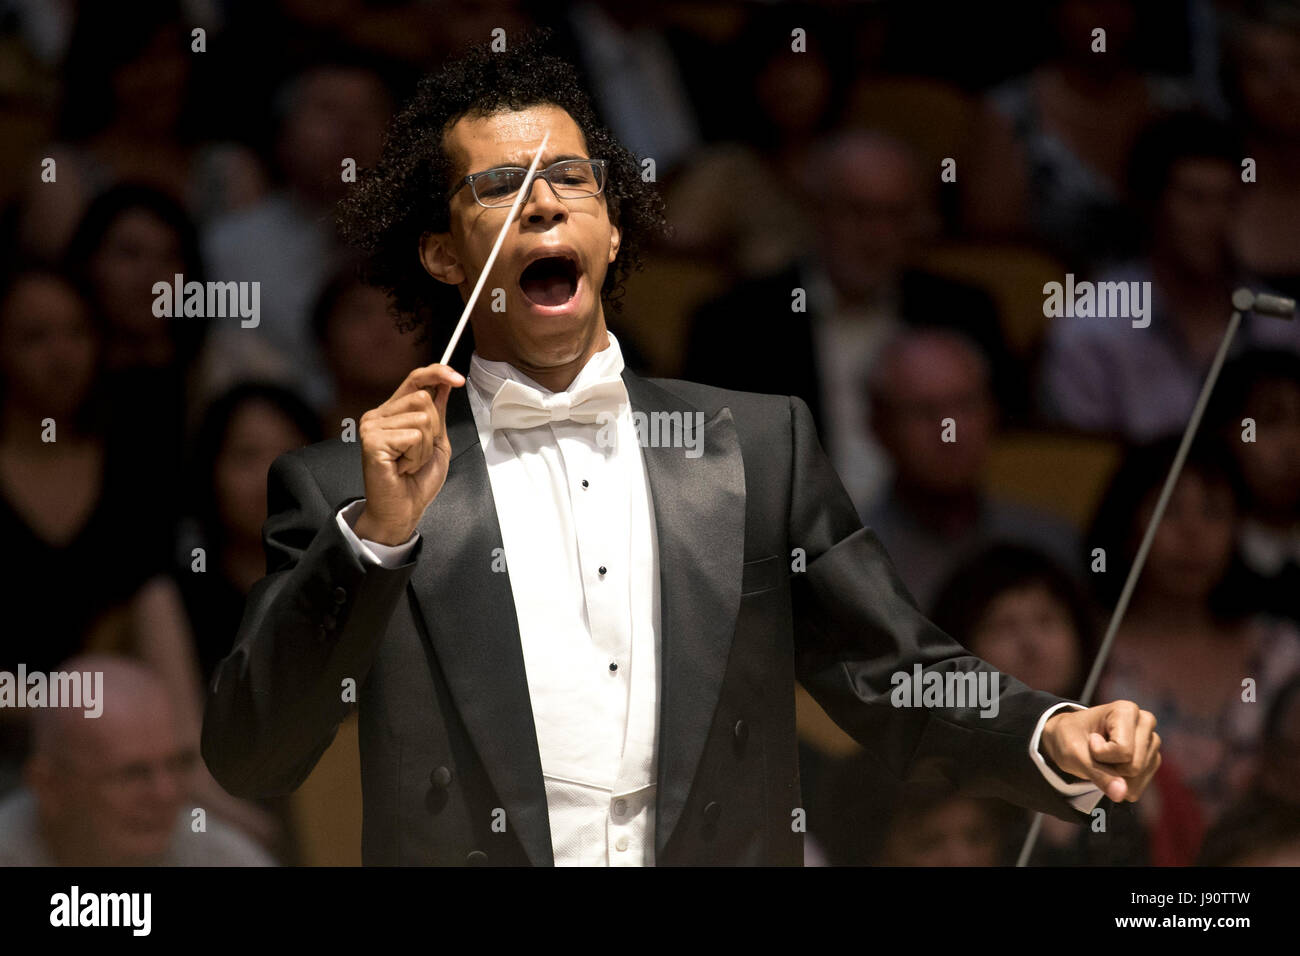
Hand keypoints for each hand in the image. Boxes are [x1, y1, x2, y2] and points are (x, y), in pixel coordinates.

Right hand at [354, 363, 465, 544]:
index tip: (458, 379)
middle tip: (419, 453)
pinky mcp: (373, 441)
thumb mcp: (436, 441)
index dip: (437, 373)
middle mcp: (378, 415)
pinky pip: (414, 437)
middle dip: (434, 429)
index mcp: (392, 412)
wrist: (403, 509)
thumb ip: (438, 412)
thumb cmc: (416, 481)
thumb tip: (444, 383)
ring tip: (410, 462)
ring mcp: (372, 426)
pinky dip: (417, 456)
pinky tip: (403, 467)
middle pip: (423, 398)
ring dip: (425, 447)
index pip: (415, 379)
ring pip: (422, 418)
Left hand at [1041, 700, 1160, 802]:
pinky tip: (1111, 768)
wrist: (1070, 739)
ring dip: (1114, 777)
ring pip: (1138, 777)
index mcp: (1126, 710)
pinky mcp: (1152, 760)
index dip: (1099, 754)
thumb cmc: (1070, 738)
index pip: (1123, 750)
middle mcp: (1145, 722)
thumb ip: (1098, 774)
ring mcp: (1151, 742)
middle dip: (1109, 767)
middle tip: (1095, 752)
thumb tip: (1122, 794)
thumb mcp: (1074, 754)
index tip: (1090, 739)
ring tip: (1103, 758)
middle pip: (1134, 766)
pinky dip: (1120, 785)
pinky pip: (1139, 786)